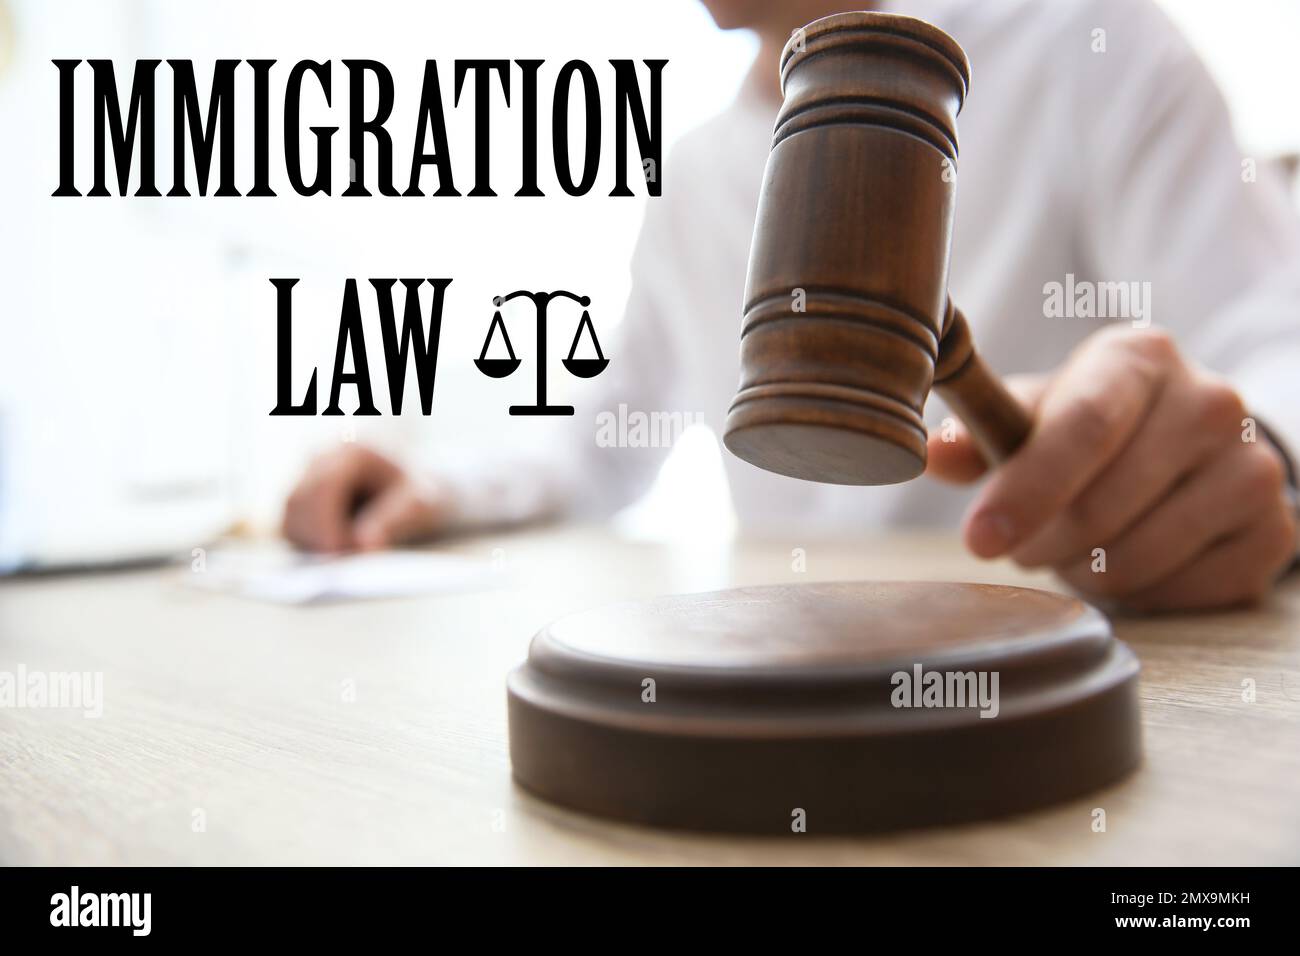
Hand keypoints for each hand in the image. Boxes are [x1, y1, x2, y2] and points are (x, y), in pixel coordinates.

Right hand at [281, 446, 448, 552]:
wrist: (411, 488)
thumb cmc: (418, 494)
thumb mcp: (420, 504)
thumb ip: (395, 520)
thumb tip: (363, 546)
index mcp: (353, 450)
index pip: (324, 485)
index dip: (327, 521)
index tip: (341, 553)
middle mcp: (321, 457)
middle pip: (299, 500)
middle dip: (318, 536)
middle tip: (344, 564)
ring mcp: (304, 477)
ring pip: (290, 515)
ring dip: (312, 542)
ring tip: (347, 558)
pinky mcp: (299, 500)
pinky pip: (291, 526)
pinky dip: (310, 543)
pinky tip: (337, 552)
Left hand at [927, 326, 1296, 610]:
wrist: (1194, 448)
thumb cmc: (1093, 427)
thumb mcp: (1035, 415)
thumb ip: (982, 434)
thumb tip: (934, 455)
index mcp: (1140, 358)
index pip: (1083, 425)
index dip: (1026, 488)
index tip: (980, 539)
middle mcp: (1212, 402)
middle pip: (1101, 507)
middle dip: (1042, 542)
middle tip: (1025, 542)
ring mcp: (1253, 468)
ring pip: (1136, 559)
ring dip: (1086, 570)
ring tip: (1081, 546)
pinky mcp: (1274, 532)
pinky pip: (1180, 594)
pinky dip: (1139, 594)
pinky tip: (1132, 560)